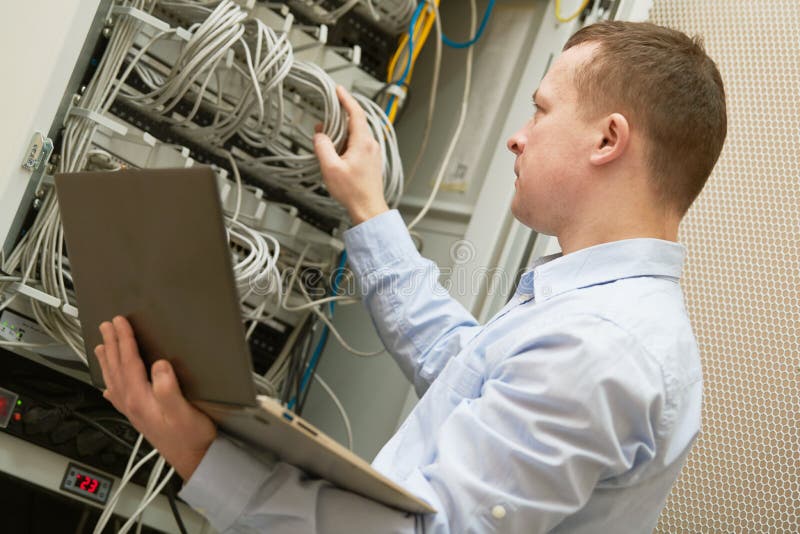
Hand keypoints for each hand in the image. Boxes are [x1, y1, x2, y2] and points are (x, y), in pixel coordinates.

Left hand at [94, 316, 216, 480]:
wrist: (194, 460)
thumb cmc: (192, 437)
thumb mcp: (184, 411)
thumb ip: (169, 389)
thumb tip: (159, 366)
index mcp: (141, 399)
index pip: (128, 362)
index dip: (124, 340)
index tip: (120, 322)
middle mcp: (132, 404)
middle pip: (117, 368)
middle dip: (112, 344)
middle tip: (107, 326)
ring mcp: (134, 412)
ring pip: (114, 380)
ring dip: (108, 360)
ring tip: (102, 346)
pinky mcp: (140, 417)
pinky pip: (118, 397)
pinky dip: (111, 386)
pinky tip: (108, 386)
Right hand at [314, 85, 388, 224]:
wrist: (369, 209)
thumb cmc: (353, 192)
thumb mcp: (330, 168)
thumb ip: (323, 147)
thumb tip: (319, 135)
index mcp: (363, 142)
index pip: (356, 113)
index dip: (346, 99)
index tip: (338, 90)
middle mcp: (371, 145)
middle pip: (356, 121)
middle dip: (340, 115)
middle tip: (326, 113)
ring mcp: (373, 153)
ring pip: (356, 133)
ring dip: (341, 130)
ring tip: (326, 134)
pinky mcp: (371, 161)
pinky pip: (358, 143)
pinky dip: (346, 140)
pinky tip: (336, 148)